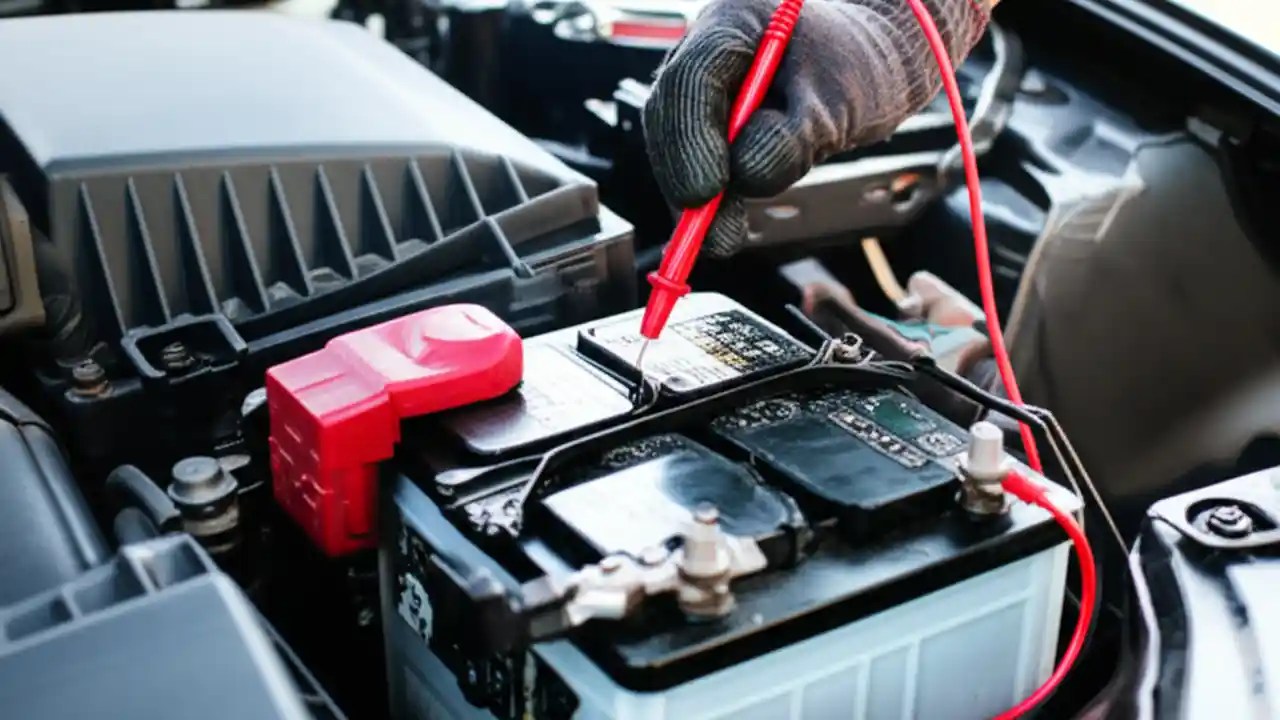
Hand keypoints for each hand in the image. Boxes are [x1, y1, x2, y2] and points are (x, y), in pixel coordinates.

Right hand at [643, 0, 990, 255]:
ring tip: (721, 237)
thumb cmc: (859, 65)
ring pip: (676, 143)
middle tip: (708, 227)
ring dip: (694, 194)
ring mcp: (703, 88)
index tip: (708, 190)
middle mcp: (706, 51)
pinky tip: (722, 229)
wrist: (870, 64)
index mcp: (734, 22)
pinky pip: (694, 161)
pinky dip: (709, 199)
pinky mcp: (709, 122)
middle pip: (669, 113)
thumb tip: (746, 176)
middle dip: (684, 173)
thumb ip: (792, 137)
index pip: (692, 76)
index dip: (691, 137)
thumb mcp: (838, 101)